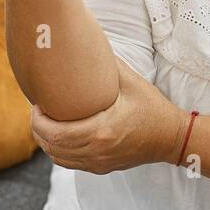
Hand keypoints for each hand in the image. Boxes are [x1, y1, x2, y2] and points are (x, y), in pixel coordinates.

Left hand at [29, 55, 185, 173]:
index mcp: (101, 131)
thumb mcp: (132, 82)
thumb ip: (109, 63)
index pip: (55, 134)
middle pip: (52, 147)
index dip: (38, 121)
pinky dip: (59, 151)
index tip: (37, 105)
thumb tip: (87, 42)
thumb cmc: (152, 108)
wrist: (171, 137)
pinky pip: (70, 163)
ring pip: (58, 159)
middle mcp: (97, 151)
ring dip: (46, 142)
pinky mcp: (101, 168)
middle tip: (37, 111)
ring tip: (45, 123)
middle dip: (38, 130)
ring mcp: (99, 163)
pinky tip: (60, 136)